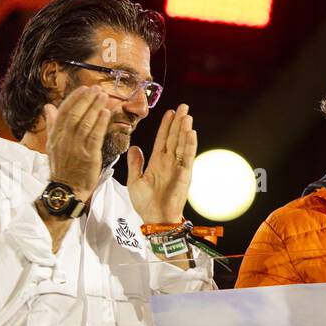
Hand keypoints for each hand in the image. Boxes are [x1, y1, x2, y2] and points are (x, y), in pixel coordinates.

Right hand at [44, 86, 110, 197]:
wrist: (66, 190)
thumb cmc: (62, 168)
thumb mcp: (52, 145)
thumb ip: (52, 125)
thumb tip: (48, 107)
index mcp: (55, 136)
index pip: (63, 111)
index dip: (75, 98)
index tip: (84, 88)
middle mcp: (63, 140)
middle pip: (74, 114)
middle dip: (86, 99)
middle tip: (97, 88)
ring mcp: (75, 148)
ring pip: (85, 123)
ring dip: (95, 107)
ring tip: (104, 96)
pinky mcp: (88, 157)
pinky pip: (94, 136)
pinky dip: (100, 123)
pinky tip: (106, 113)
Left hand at [127, 103, 196, 223]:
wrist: (155, 218)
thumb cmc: (145, 203)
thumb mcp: (134, 180)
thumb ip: (135, 163)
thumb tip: (134, 147)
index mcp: (157, 162)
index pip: (163, 139)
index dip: (166, 126)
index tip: (170, 112)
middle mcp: (169, 162)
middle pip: (174, 137)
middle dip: (178, 122)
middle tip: (183, 106)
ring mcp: (178, 168)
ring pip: (182, 144)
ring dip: (185, 130)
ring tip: (187, 115)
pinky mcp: (184, 175)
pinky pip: (187, 157)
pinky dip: (189, 145)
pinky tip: (191, 133)